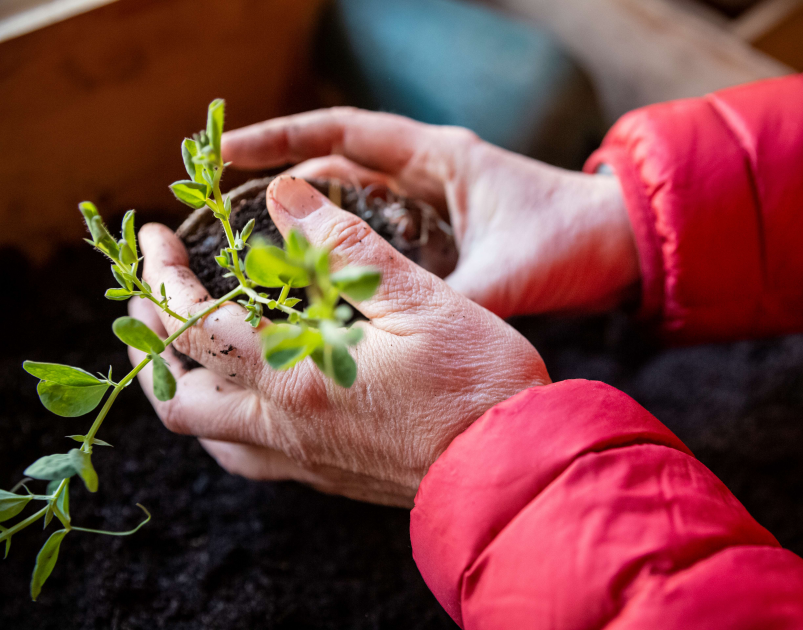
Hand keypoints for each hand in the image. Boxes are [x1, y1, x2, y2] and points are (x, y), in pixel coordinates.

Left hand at [128, 176, 549, 506]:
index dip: (163, 276)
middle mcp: (284, 426)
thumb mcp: (421, 299)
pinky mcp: (326, 475)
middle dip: (147, 338)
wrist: (515, 472)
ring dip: (178, 384)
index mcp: (298, 377)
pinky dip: (224, 418)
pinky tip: (250, 391)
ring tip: (183, 344)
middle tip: (149, 293)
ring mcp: (302, 458)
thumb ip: (346, 247)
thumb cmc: (478, 387)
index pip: (196, 325)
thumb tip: (285, 193)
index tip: (156, 237)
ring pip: (205, 433)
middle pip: (176, 394)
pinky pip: (246, 454)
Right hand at [222, 107, 638, 318]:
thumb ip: (454, 304)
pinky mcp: (443, 247)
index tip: (225, 153)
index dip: (279, 139)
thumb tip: (394, 346)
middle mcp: (427, 179)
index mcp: (437, 157)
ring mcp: (432, 213)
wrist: (626, 252)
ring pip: (353, 216)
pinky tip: (318, 301)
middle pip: (335, 176)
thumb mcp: (509, 271)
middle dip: (282, 196)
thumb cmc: (575, 240)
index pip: (341, 134)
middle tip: (227, 229)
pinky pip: (380, 251)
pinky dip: (349, 267)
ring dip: (311, 237)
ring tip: (257, 272)